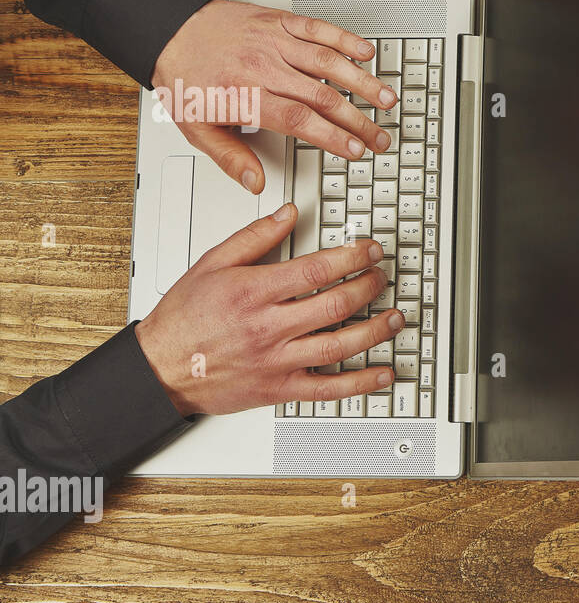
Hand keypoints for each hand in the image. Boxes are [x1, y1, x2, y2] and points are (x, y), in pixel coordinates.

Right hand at [134, 203, 400, 415]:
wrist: (159, 369)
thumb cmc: (182, 319)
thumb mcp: (211, 264)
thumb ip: (253, 237)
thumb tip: (287, 213)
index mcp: (252, 292)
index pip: (315, 270)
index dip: (351, 257)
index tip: (370, 250)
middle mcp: (268, 328)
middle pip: (334, 305)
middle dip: (368, 288)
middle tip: (383, 277)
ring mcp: (276, 361)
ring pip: (338, 346)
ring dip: (375, 331)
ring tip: (396, 318)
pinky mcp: (279, 389)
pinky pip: (327, 389)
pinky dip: (360, 383)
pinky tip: (383, 373)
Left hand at [151, 0, 396, 192]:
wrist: (169, 29)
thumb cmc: (185, 76)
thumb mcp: (196, 127)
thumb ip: (230, 158)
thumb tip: (255, 183)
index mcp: (245, 95)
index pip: (299, 119)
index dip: (331, 136)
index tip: (354, 150)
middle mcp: (263, 66)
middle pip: (321, 96)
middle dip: (358, 120)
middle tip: (379, 138)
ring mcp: (274, 41)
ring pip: (328, 62)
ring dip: (362, 82)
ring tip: (387, 99)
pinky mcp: (280, 22)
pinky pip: (318, 28)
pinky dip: (345, 39)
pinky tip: (365, 53)